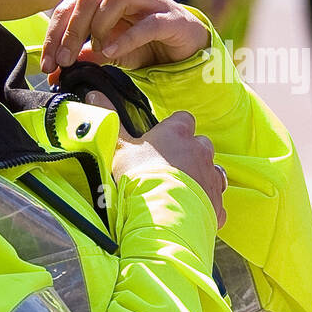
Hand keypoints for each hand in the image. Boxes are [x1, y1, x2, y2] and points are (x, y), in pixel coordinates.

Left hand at [40, 0, 208, 76]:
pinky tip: (111, 52)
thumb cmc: (144, 42)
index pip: (70, 4)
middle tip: (63, 60)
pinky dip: (126, 38)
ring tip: (96, 51)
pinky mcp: (169, 16)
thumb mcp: (108, 50)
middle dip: (71, 31)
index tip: (48, 62)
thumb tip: (55, 72)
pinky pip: (146, 23)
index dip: (55, 33)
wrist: (184, 46)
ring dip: (99, 27)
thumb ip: (85, 55)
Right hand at [85, 91, 225, 227]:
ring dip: (199, 177)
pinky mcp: (217, 204)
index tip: (161, 139)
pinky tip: (190, 212)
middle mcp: (201, 151)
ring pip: (211, 171)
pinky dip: (205, 205)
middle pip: (200, 144)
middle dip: (189, 153)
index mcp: (178, 133)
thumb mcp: (119, 147)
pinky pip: (214, 201)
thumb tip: (93, 93)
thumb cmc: (140, 178)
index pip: (183, 119)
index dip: (173, 128)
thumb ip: (110, 119)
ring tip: (179, 190)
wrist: (161, 218)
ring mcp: (212, 177)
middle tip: (168, 168)